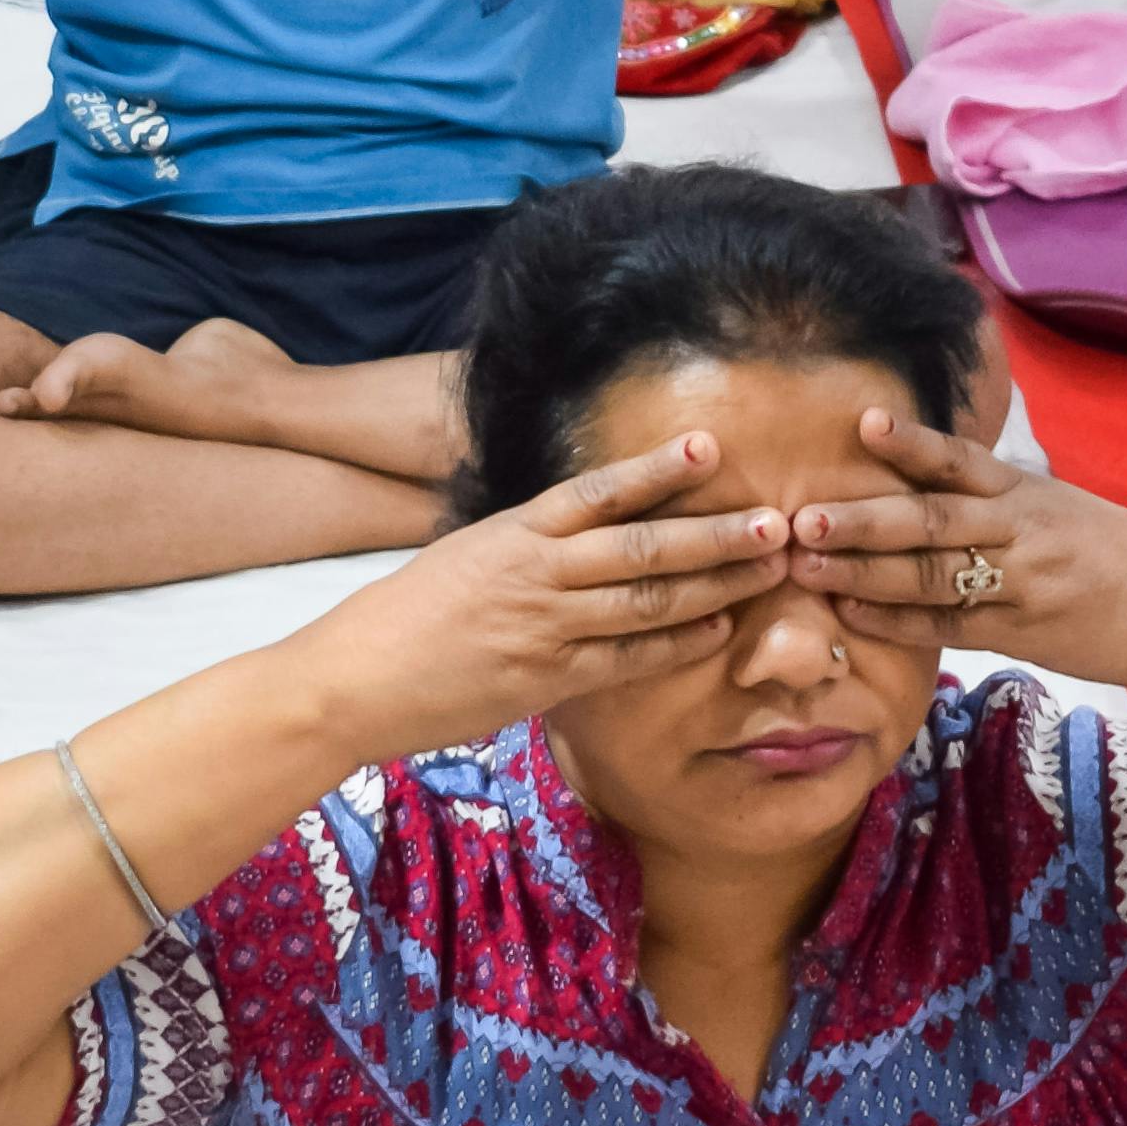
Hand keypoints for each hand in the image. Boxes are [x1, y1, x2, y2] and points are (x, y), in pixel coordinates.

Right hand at [297, 428, 802, 756]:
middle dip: (715, 534)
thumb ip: (533, 539)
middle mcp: (537, 572)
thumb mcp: (470, 554)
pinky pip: (625, 660)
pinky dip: (676, 645)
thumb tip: (589, 520)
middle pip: (641, 546)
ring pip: (646, 601)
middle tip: (775, 520)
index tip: (708, 447)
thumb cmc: (409, 612)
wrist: (351, 679)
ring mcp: (543, 626)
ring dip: (714, 585)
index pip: (597, 491)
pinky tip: (718, 631)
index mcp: (516, 532)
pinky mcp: (544, 679)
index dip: (655, 469)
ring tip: (770, 568)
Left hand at [780, 405, 1126, 688]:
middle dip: (863, 519)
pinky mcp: (1024, 633)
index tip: (862, 423)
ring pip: (932, 575)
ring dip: (863, 573)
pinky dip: (898, 622)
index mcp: (1030, 492)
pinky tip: (853, 616)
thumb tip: (934, 485)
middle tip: (803, 516)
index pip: (963, 461)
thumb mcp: (1067, 510)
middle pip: (932, 519)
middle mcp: (1024, 531)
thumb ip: (1003, 502)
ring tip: (807, 566)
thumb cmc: (1124, 556)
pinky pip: (950, 625)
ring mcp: (1023, 584)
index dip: (912, 443)